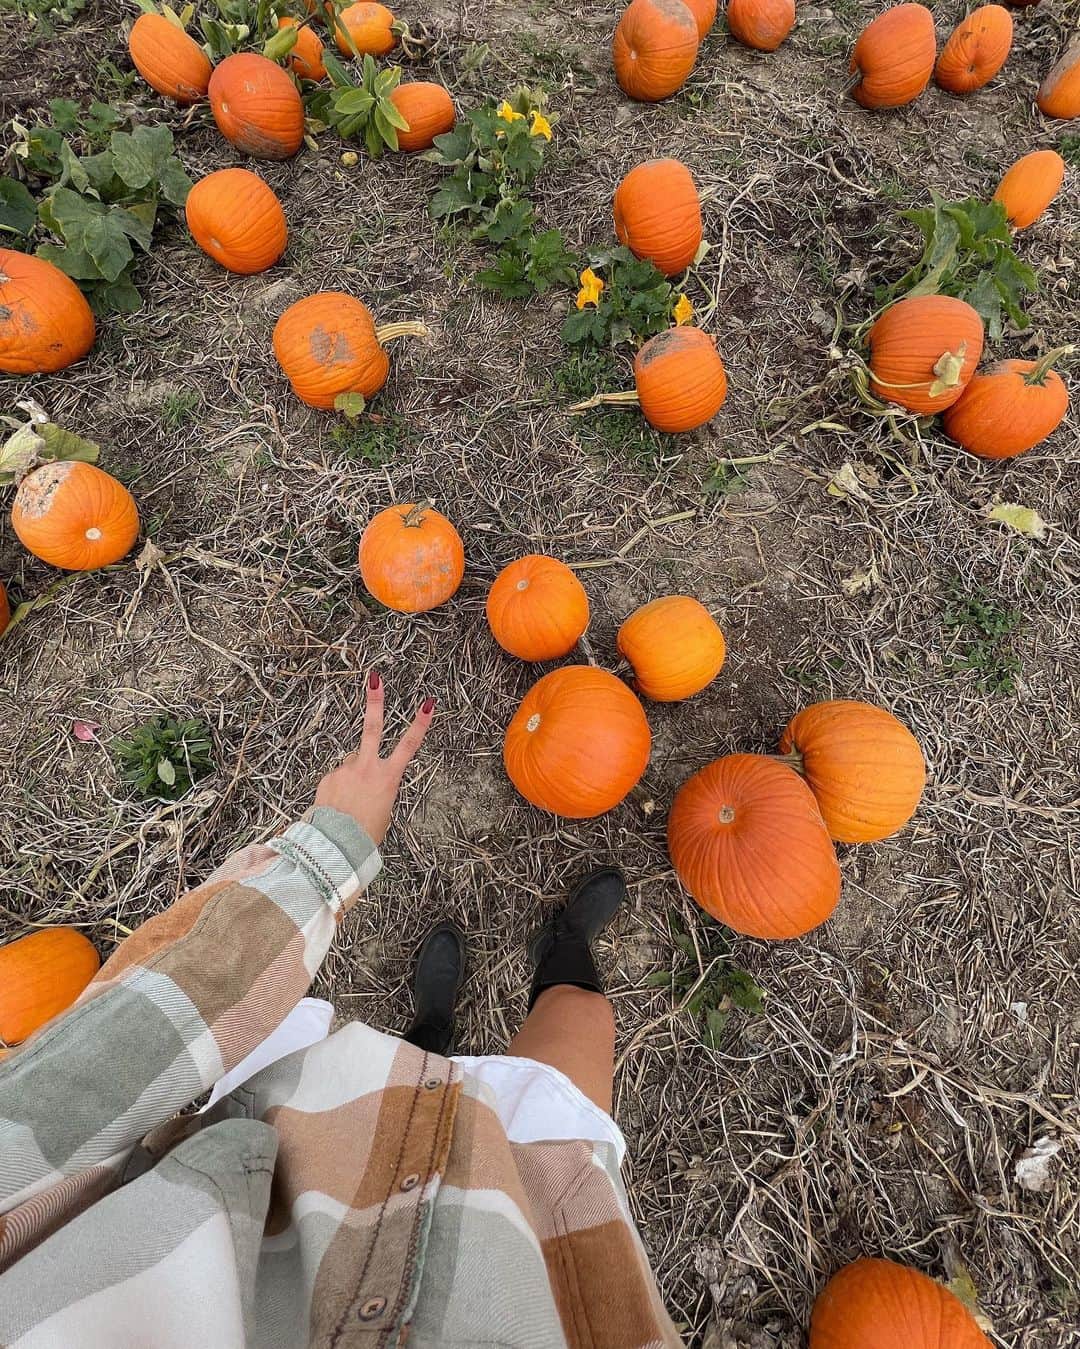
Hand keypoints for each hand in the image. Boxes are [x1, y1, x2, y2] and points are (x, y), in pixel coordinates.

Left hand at [313, 672, 434, 845]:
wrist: (336, 845)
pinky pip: (338, 777)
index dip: (421, 723)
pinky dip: (339, 788)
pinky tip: (338, 805)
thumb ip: (378, 786)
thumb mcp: (383, 810)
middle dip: (375, 701)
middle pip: (373, 727)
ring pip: (353, 762)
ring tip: (351, 801)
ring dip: (354, 775)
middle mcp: (367, 768)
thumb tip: (366, 776)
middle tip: (375, 678)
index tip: (428, 703)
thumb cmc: (365, 834)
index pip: (409, 745)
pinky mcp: (329, 777)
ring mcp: (346, 770)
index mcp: (388, 778)